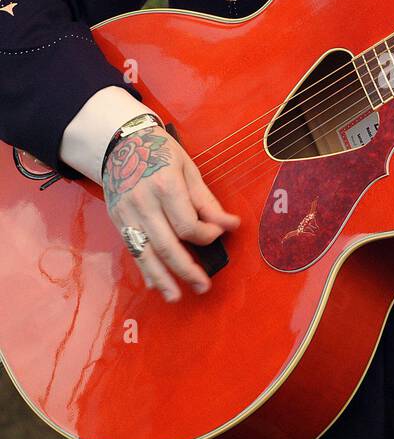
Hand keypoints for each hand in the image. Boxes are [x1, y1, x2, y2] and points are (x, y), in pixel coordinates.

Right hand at [102, 125, 240, 301]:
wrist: (121, 141)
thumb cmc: (160, 152)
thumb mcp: (188, 169)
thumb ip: (207, 201)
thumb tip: (230, 225)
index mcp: (165, 186)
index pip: (187, 225)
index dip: (206, 235)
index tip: (217, 233)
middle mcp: (143, 203)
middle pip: (167, 246)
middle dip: (187, 270)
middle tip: (204, 286)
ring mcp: (127, 213)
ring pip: (146, 254)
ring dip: (163, 278)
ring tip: (176, 296)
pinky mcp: (118, 220)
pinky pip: (133, 250)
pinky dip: (145, 268)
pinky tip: (156, 283)